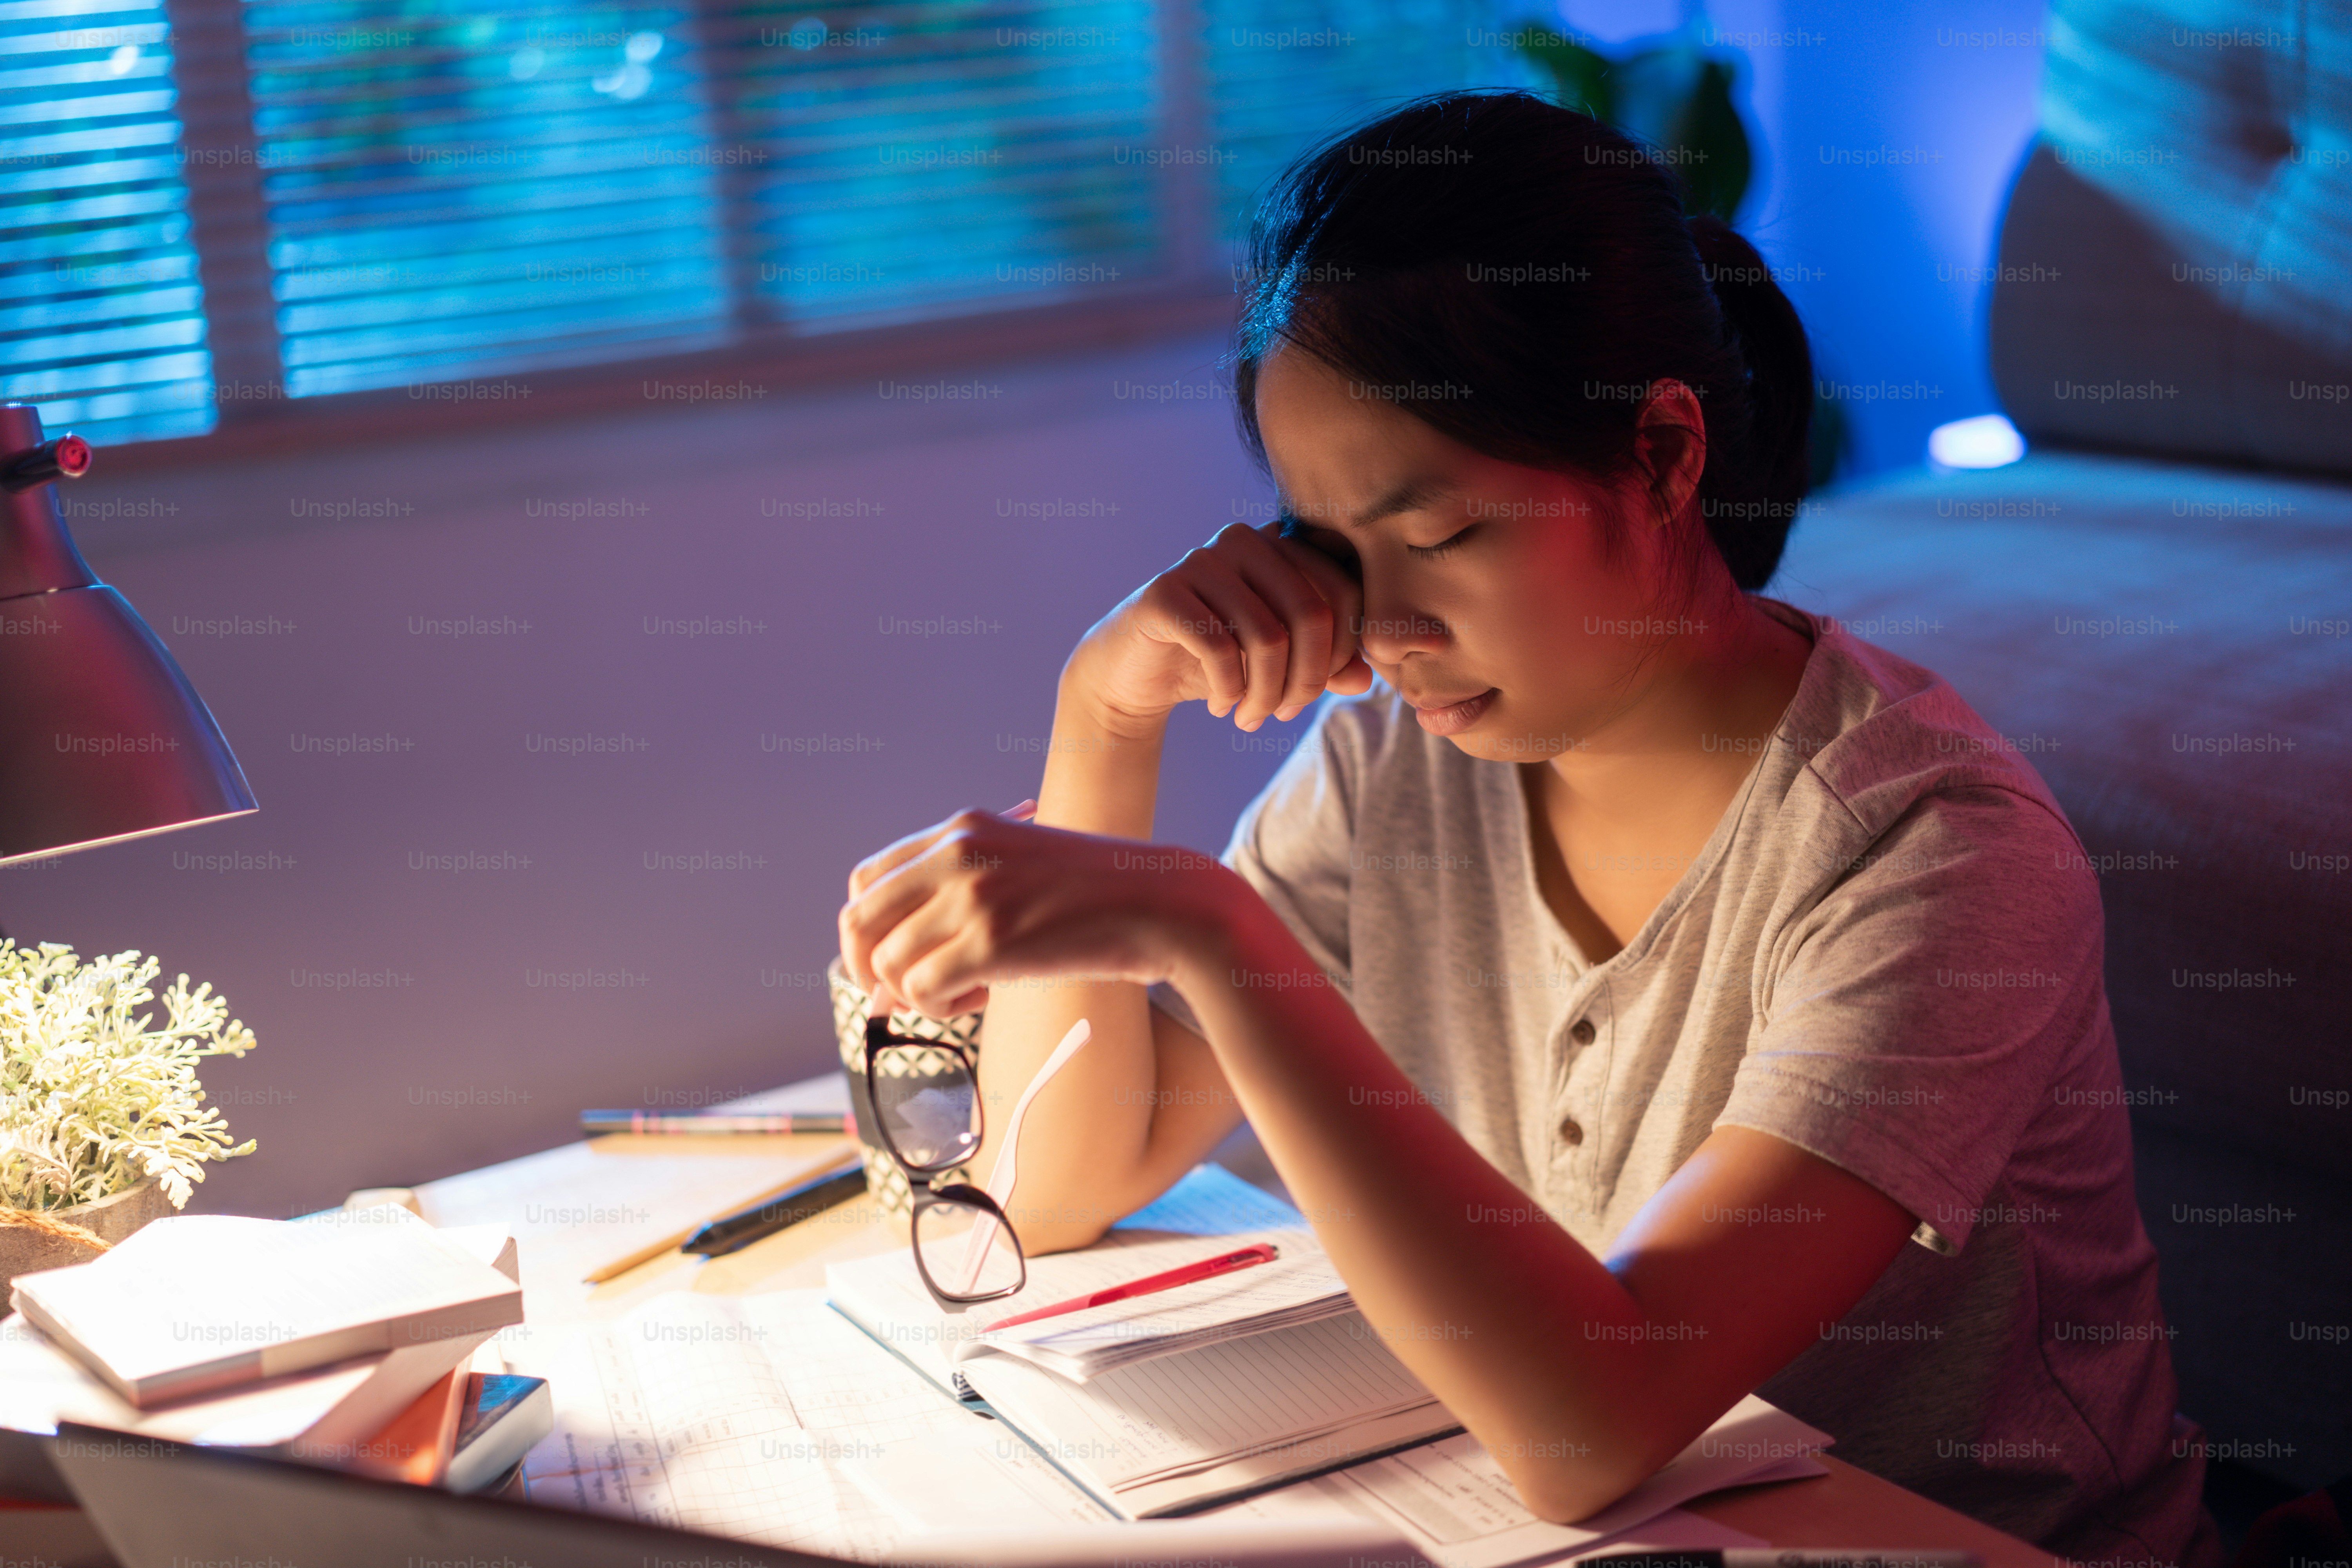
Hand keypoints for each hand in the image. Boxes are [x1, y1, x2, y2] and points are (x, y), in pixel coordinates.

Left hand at [839, 804, 1224, 1019]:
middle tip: (911, 993)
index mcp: (961, 830)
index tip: (892, 961)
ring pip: (889, 964)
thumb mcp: (1017, 868)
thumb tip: (887, 969)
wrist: (1161, 904)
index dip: (867, 931)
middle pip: (858, 922)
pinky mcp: (989, 942)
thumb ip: (956, 897)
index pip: (866, 881)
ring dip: (920, 992)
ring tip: (970, 988)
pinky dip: (943, 1006)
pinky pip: (923, 990)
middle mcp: (956, 854)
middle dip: (870, 969)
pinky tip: (985, 995)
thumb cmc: (1094, 898)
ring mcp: (971, 896)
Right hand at [1069, 520, 1375, 733]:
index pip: (1343, 593)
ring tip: (1252, 718)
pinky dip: (1228, 691)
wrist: (1135, 672)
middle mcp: (1244, 542)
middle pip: (1311, 614)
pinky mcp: (1165, 592)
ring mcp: (1201, 561)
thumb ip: (1327, 666)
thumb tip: (1366, 680)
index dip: (1342, 653)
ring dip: (1265, 695)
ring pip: (1267, 637)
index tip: (1317, 692)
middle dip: (1306, 681)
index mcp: (1281, 546)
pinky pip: (1219, 648)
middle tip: (1283, 713)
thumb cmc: (1216, 661)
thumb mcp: (1279, 664)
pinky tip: (1220, 706)